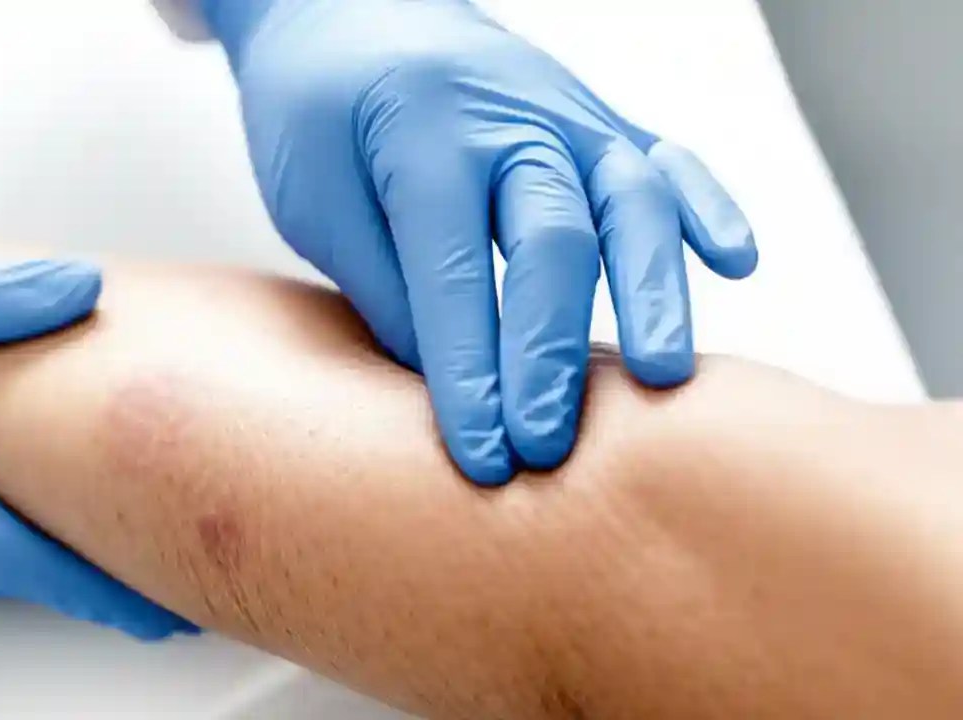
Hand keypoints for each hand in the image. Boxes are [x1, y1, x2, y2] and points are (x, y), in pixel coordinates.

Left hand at [208, 0, 756, 482]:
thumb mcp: (315, 194)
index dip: (469, 373)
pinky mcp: (598, 120)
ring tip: (662, 379)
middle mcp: (510, 119)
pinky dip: (705, 207)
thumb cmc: (318, 107)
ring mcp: (567, 113)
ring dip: (652, 292)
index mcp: (423, 133)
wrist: (349, 10)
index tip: (481, 458)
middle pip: (553, 240)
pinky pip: (666, 158)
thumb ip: (383, 283)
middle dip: (552, 352)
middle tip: (546, 446)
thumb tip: (452, 380)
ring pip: (630, 201)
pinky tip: (736, 264)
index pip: (454, 272)